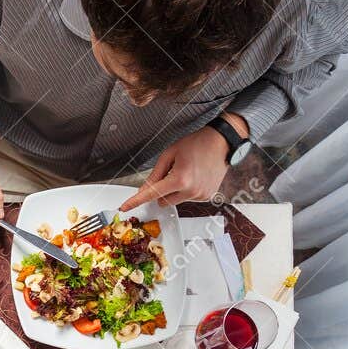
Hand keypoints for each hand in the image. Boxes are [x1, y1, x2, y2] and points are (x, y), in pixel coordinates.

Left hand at [119, 119, 240, 210]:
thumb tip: (143, 190)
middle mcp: (191, 190)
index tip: (125, 207)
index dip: (136, 201)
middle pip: (162, 200)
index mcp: (180, 179)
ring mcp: (200, 195)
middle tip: (170, 174)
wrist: (222, 142)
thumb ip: (155, 174)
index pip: (152, 194)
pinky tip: (194, 176)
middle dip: (161, 191)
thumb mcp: (170, 154)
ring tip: (186, 172)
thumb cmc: (197, 143)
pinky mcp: (207, 196)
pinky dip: (186, 190)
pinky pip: (187, 198)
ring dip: (175, 190)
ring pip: (175, 200)